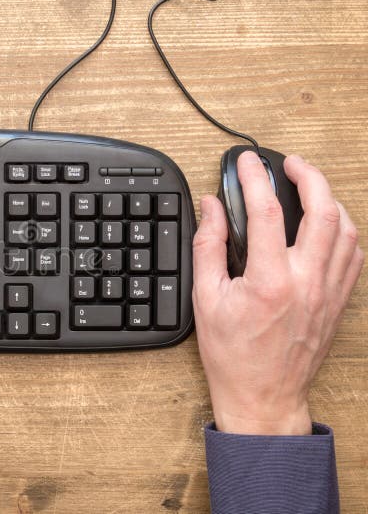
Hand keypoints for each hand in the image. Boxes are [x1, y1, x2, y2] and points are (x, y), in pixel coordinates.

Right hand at [192, 151, 362, 434]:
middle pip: (323, 210)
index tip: (248, 162)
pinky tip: (326, 225)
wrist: (264, 396)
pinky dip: (343, 230)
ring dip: (330, 199)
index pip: (267, 211)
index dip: (255, 178)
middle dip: (308, 175)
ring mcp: (329, 291)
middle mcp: (307, 281)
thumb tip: (212, 208)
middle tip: (289, 163)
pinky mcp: (339, 301)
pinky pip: (353, 254)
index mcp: (270, 280)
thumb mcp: (205, 298)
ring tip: (308, 188)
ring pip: (346, 229)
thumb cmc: (232, 354)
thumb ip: (209, 246)